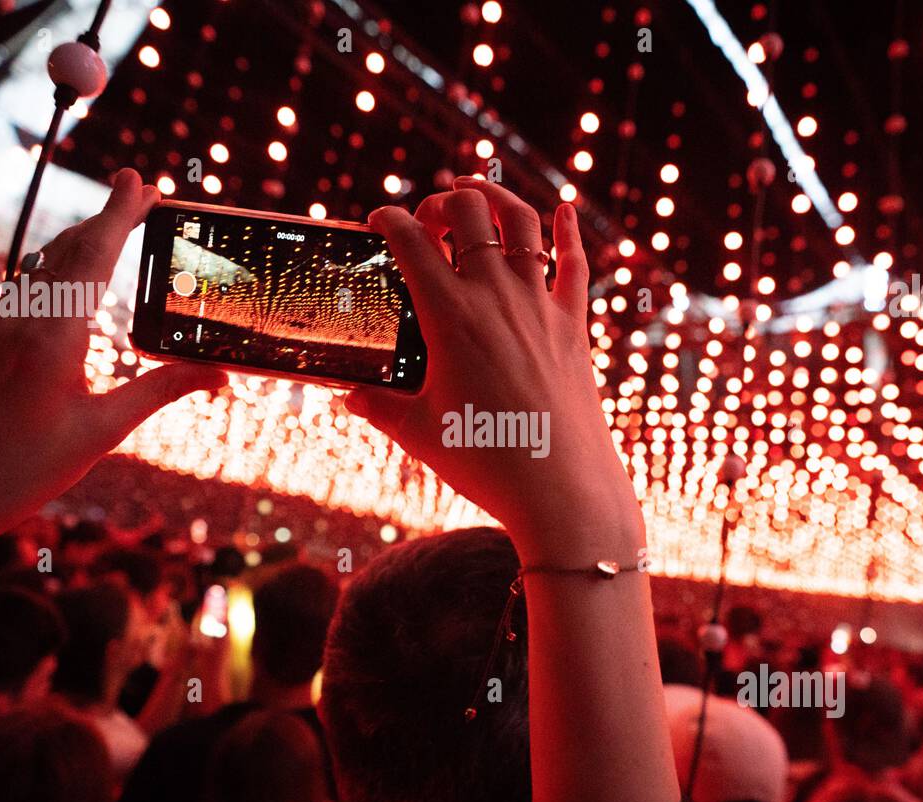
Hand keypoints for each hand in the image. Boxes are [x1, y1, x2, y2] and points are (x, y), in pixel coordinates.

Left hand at [0, 168, 225, 539]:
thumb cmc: (25, 469)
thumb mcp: (104, 430)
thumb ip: (162, 390)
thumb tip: (220, 373)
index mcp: (54, 335)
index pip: (95, 255)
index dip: (122, 213)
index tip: (142, 181)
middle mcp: (19, 318)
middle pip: (68, 249)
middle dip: (106, 216)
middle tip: (140, 190)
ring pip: (42, 266)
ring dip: (80, 240)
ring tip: (111, 226)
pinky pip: (23, 288)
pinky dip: (55, 270)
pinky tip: (66, 280)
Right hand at [348, 178, 638, 556]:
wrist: (560, 489)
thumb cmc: (484, 462)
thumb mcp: (417, 433)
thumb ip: (377, 406)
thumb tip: (347, 396)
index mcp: (449, 316)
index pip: (410, 240)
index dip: (388, 219)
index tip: (377, 221)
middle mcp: (495, 296)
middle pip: (468, 212)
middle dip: (441, 201)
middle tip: (429, 217)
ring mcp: (540, 306)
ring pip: (522, 223)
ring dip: (497, 196)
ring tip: (477, 191)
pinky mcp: (574, 325)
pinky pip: (575, 264)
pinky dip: (569, 231)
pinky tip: (563, 209)